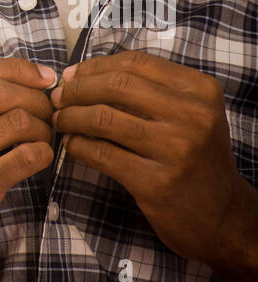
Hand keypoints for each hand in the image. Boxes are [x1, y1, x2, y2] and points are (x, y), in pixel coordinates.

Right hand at [0, 56, 56, 280]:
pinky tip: (40, 157)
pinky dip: (43, 152)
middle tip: (48, 111)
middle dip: (35, 97)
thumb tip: (23, 74)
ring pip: (16, 120)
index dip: (17, 69)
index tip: (44, 77)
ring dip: (42, 126)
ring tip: (42, 137)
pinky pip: (26, 155)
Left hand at [51, 49, 254, 268]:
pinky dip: (78, 146)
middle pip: (117, 86)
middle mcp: (192, 116)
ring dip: (71, 117)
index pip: (135, 63)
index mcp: (199, 90)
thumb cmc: (196, 158)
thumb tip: (84, 73)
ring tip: (60, 120)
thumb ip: (151, 89)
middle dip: (78, 89)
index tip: (72, 75)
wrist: (223, 218)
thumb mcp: (191, 114)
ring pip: (104, 118)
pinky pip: (102, 154)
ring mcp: (175, 150)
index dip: (95, 65)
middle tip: (58, 97)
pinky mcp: (156, 183)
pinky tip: (71, 144)